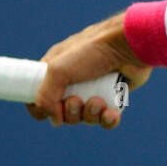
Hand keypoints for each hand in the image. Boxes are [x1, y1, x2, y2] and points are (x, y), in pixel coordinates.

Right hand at [26, 13, 151, 129]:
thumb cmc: (91, 51)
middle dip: (70, 113)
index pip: (39, 95)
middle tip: (77, 101)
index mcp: (56, 69)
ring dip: (90, 115)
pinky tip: (111, 113)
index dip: (40, 109)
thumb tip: (54, 120)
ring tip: (98, 102)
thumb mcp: (57, 70)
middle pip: (64, 112)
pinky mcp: (114, 95)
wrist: (127, 45)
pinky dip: (108, 120)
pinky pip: (106, 118)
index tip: (46, 111)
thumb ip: (45, 97)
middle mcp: (74, 79)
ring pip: (86, 117)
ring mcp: (95, 88)